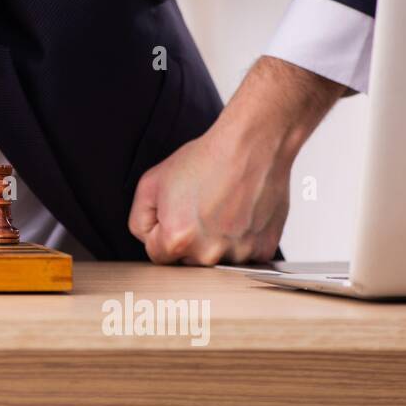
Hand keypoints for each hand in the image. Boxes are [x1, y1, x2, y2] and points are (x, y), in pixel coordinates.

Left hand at [128, 124, 289, 264]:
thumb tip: (149, 240)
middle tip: (202, 206)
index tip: (177, 212)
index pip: (158, 254)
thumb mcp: (151, 184)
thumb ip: (140, 221)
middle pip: (189, 260)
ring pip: (218, 258)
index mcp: (177, 239)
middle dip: (190, 238)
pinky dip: (243, 237)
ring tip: (224, 207)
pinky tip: (242, 213)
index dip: (164, 230)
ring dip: (218, 240)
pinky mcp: (264, 249)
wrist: (251, 146)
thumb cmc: (206, 159)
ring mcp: (240, 254)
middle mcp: (209, 254)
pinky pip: (246, 253)